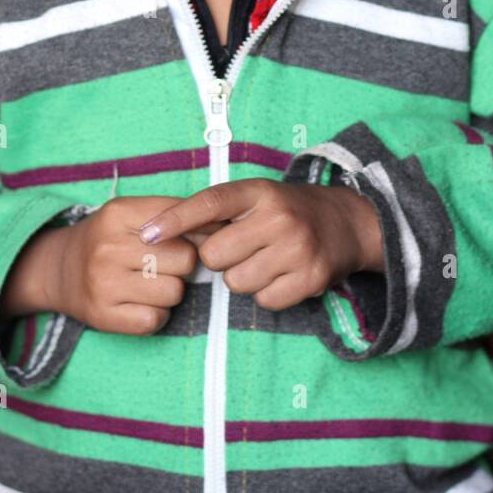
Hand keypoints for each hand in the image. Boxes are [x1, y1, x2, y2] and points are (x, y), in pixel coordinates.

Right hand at [47, 195, 202, 335]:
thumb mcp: (133, 214)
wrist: (58, 269)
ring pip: (174, 292)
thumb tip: (224, 228)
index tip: (194, 239)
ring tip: (149, 283)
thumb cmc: (110, 238)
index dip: (197, 232)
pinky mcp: (102, 316)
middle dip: (182, 265)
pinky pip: (156, 320)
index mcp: (119, 213)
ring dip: (170, 291)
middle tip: (162, 265)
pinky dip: (156, 315)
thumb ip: (176, 216)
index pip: (183, 221)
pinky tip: (139, 303)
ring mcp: (103, 283)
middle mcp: (108, 247)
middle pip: (185, 259)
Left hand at [138, 178, 383, 311]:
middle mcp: (278, 217)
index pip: (210, 203)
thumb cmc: (287, 211)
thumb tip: (162, 233)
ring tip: (264, 260)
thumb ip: (217, 212)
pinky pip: (263, 301)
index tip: (146, 234)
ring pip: (237, 283)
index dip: (176, 219)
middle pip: (216, 255)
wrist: (346, 223)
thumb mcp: (256, 197)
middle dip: (221, 258)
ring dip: (243, 277)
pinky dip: (267, 293)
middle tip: (242, 247)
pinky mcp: (310, 278)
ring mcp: (297, 248)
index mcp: (259, 192)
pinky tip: (281, 275)